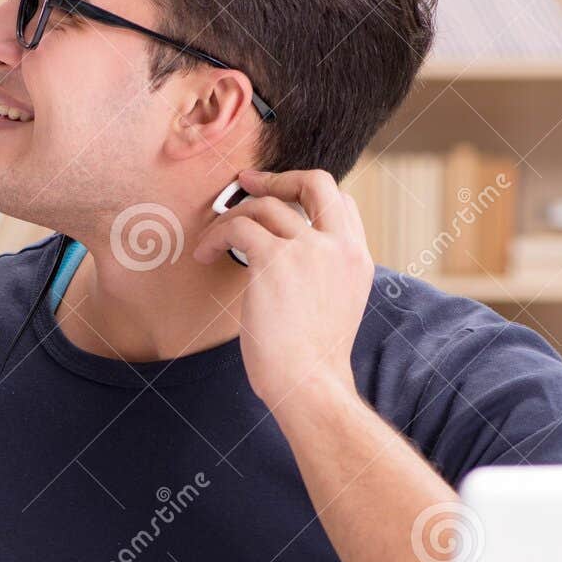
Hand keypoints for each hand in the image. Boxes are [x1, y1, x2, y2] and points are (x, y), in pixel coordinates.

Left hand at [192, 169, 372, 414]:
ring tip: (211, 241)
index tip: (281, 203)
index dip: (308, 196)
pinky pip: (237, 227)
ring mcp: (309, 249)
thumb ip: (325, 278)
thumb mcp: (336, 310)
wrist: (309, 385)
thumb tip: (291, 265)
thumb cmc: (311, 363)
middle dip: (279, 176)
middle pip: (316, 181)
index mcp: (357, 259)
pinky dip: (215, 237)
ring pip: (264, 206)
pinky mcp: (273, 259)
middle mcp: (339, 247)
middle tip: (248, 182)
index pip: (342, 203)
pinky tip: (203, 255)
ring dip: (231, 218)